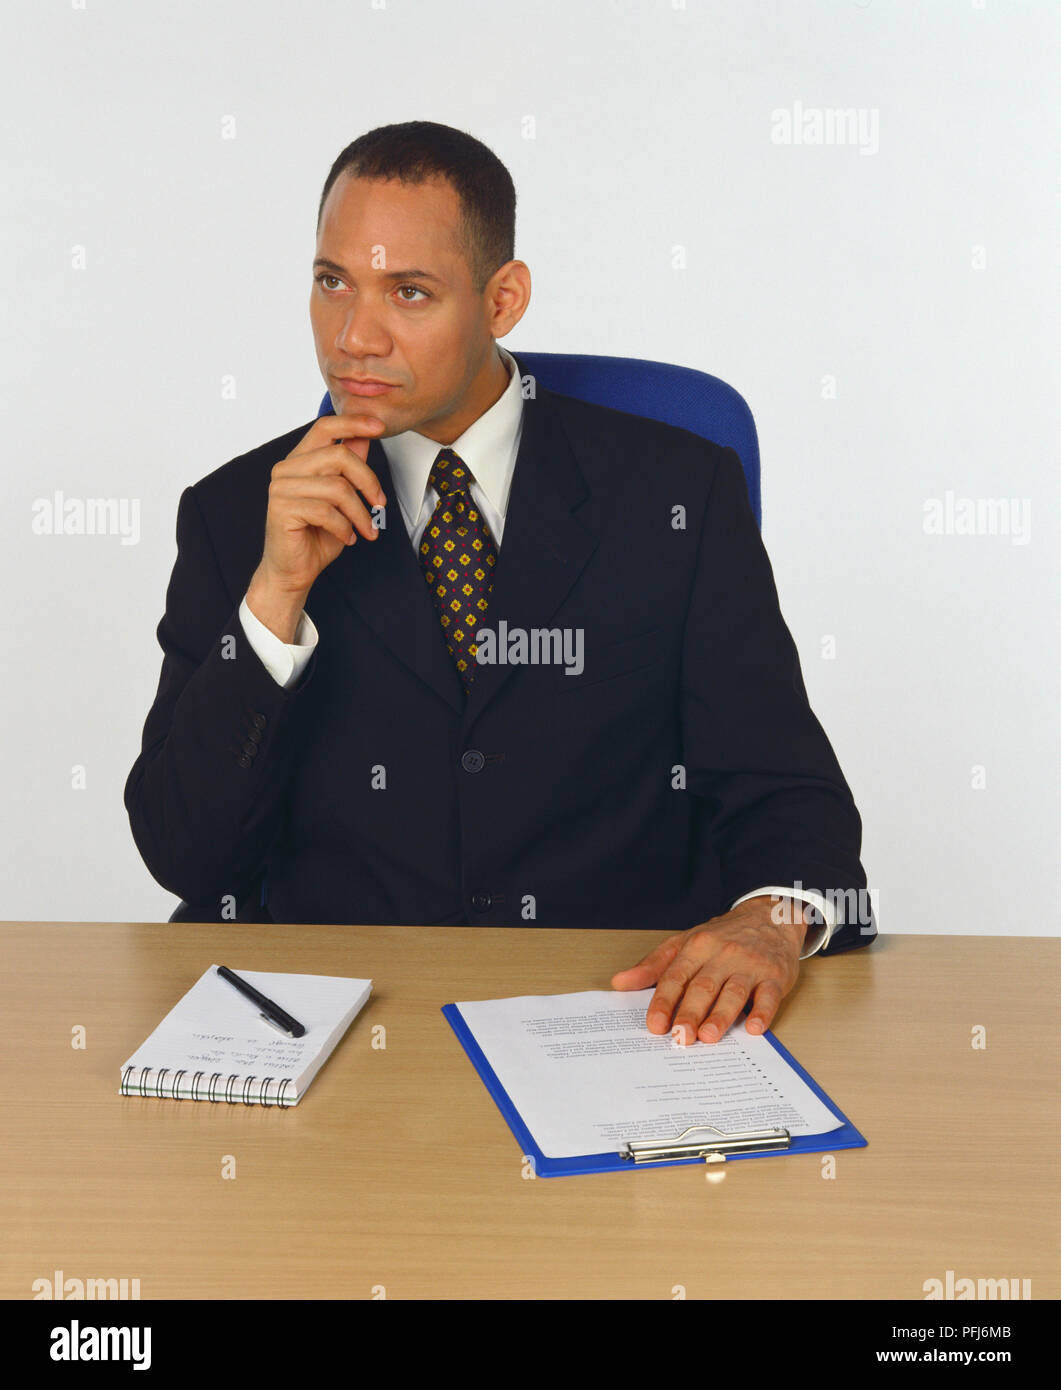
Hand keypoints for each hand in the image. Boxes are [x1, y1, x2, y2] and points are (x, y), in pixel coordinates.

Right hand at [246, 413, 387, 640]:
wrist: (294, 571)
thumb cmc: (318, 535)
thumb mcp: (342, 498)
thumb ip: (349, 468)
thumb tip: (365, 437)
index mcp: (299, 460)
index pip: (324, 427)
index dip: (353, 422)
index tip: (379, 426)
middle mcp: (286, 468)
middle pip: (339, 456)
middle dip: (368, 481)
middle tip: (381, 505)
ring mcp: (280, 488)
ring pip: (337, 488)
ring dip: (361, 513)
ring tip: (368, 530)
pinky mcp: (281, 509)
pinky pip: (326, 511)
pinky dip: (345, 527)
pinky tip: (349, 538)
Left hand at [610, 896, 808, 1044]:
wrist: (770, 916)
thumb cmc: (723, 935)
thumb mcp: (685, 942)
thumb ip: (653, 965)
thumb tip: (619, 983)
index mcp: (697, 947)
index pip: (676, 976)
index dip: (664, 1001)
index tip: (655, 1025)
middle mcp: (723, 954)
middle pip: (704, 986)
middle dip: (690, 1013)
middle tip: (679, 1037)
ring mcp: (750, 965)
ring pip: (734, 992)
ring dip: (721, 1015)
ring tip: (709, 1036)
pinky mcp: (775, 976)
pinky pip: (769, 995)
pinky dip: (762, 1012)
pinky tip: (754, 1028)